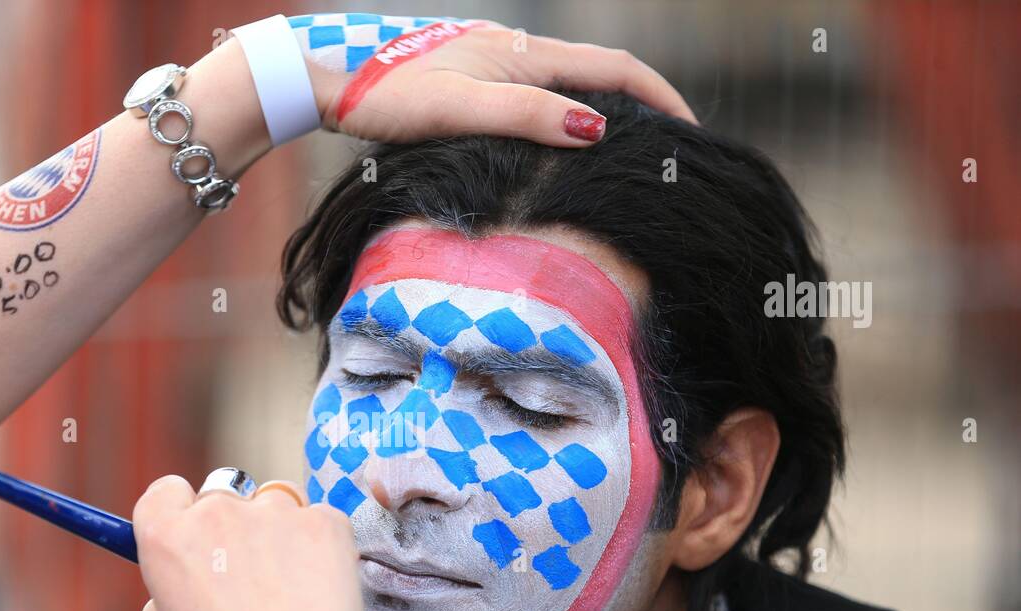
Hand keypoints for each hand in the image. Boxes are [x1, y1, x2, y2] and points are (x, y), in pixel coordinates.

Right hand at [132, 475, 366, 610]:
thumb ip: (167, 593)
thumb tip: (183, 573)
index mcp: (166, 538)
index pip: (165, 492)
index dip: (180, 511)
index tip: (193, 529)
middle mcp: (217, 513)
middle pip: (222, 495)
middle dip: (232, 527)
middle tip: (250, 578)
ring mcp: (275, 512)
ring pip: (275, 505)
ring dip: (278, 533)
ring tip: (289, 595)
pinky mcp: (325, 521)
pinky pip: (318, 522)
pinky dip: (320, 548)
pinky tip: (320, 594)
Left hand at [291, 14, 695, 146]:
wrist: (331, 76)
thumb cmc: (390, 95)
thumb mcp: (462, 110)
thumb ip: (527, 116)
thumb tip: (595, 128)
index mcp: (525, 53)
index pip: (615, 69)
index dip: (660, 98)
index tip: (690, 131)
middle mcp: (518, 49)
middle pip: (599, 71)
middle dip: (641, 103)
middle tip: (666, 146)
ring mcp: (495, 59)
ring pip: (568, 80)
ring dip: (604, 108)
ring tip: (624, 148)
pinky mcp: (472, 73)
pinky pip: (538, 89)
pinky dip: (566, 111)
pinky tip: (557, 138)